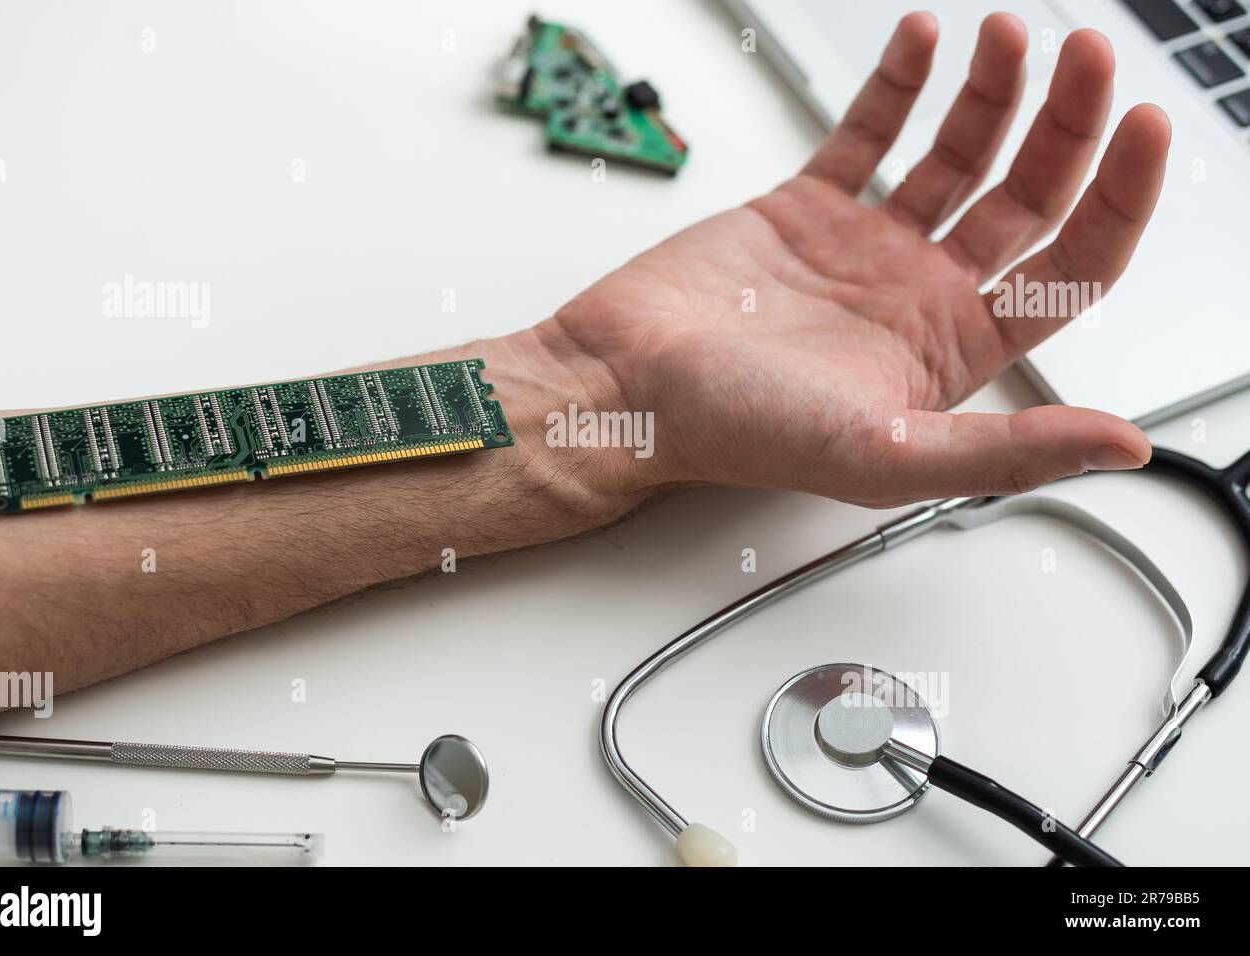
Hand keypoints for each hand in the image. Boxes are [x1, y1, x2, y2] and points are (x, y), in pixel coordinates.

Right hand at [546, 12, 1169, 507]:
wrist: (623, 382)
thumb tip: (1122, 446)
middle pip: (1027, 196)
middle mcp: (917, 294)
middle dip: (1069, 123)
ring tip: (1008, 36)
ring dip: (993, 93)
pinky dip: (899, 84)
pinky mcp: (804, 207)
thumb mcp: (883, 455)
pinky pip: (867, 133)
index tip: (1141, 127)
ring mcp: (863, 245)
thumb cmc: (733, 429)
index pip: (1070, 267)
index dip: (1119, 197)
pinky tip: (924, 43)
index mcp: (950, 350)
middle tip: (1088, 57)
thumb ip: (1004, 452)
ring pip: (957, 155)